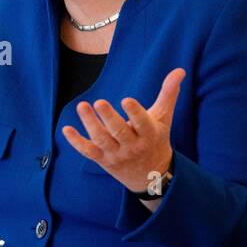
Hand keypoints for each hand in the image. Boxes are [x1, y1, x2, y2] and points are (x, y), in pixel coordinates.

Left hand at [62, 67, 183, 193]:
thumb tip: (180, 70)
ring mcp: (116, 154)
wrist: (151, 176)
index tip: (126, 100)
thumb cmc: (156, 140)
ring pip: (101, 140)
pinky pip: (87, 151)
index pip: (142, 124)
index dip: (135, 113)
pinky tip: (66, 129)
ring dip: (90, 124)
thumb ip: (169, 94)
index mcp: (149, 134)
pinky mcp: (102, 159)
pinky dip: (76, 142)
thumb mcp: (164, 118)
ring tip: (82, 106)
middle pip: (119, 132)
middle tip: (99, 102)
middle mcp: (132, 146)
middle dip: (109, 118)